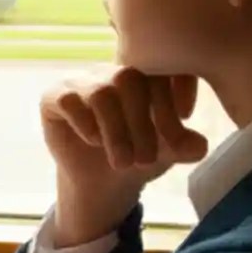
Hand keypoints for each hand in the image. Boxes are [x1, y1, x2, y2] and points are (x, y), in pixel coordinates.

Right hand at [41, 67, 208, 244]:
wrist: (101, 182)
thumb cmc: (138, 157)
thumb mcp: (167, 152)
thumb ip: (183, 145)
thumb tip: (198, 146)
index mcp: (144, 73)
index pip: (158, 70)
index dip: (172, 99)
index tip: (180, 132)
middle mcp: (110, 71)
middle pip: (128, 79)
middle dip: (141, 123)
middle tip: (147, 159)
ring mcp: (80, 81)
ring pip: (101, 93)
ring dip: (116, 132)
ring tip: (124, 162)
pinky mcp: (54, 97)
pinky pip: (69, 101)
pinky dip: (86, 125)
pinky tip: (94, 143)